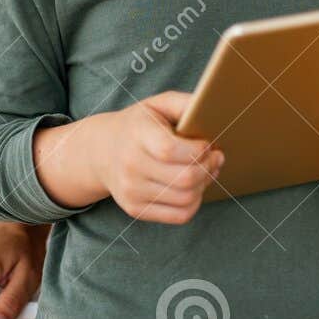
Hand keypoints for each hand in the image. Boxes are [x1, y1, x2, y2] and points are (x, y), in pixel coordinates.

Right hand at [89, 91, 222, 223]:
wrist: (103, 151)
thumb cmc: (139, 125)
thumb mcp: (158, 105)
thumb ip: (184, 103)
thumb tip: (211, 108)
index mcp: (136, 134)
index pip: (170, 150)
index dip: (198, 150)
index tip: (207, 144)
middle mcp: (130, 165)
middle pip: (185, 178)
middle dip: (209, 168)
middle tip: (216, 158)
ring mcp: (131, 191)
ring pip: (186, 199)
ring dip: (204, 185)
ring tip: (206, 171)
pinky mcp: (136, 209)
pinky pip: (180, 215)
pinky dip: (194, 202)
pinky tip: (193, 187)